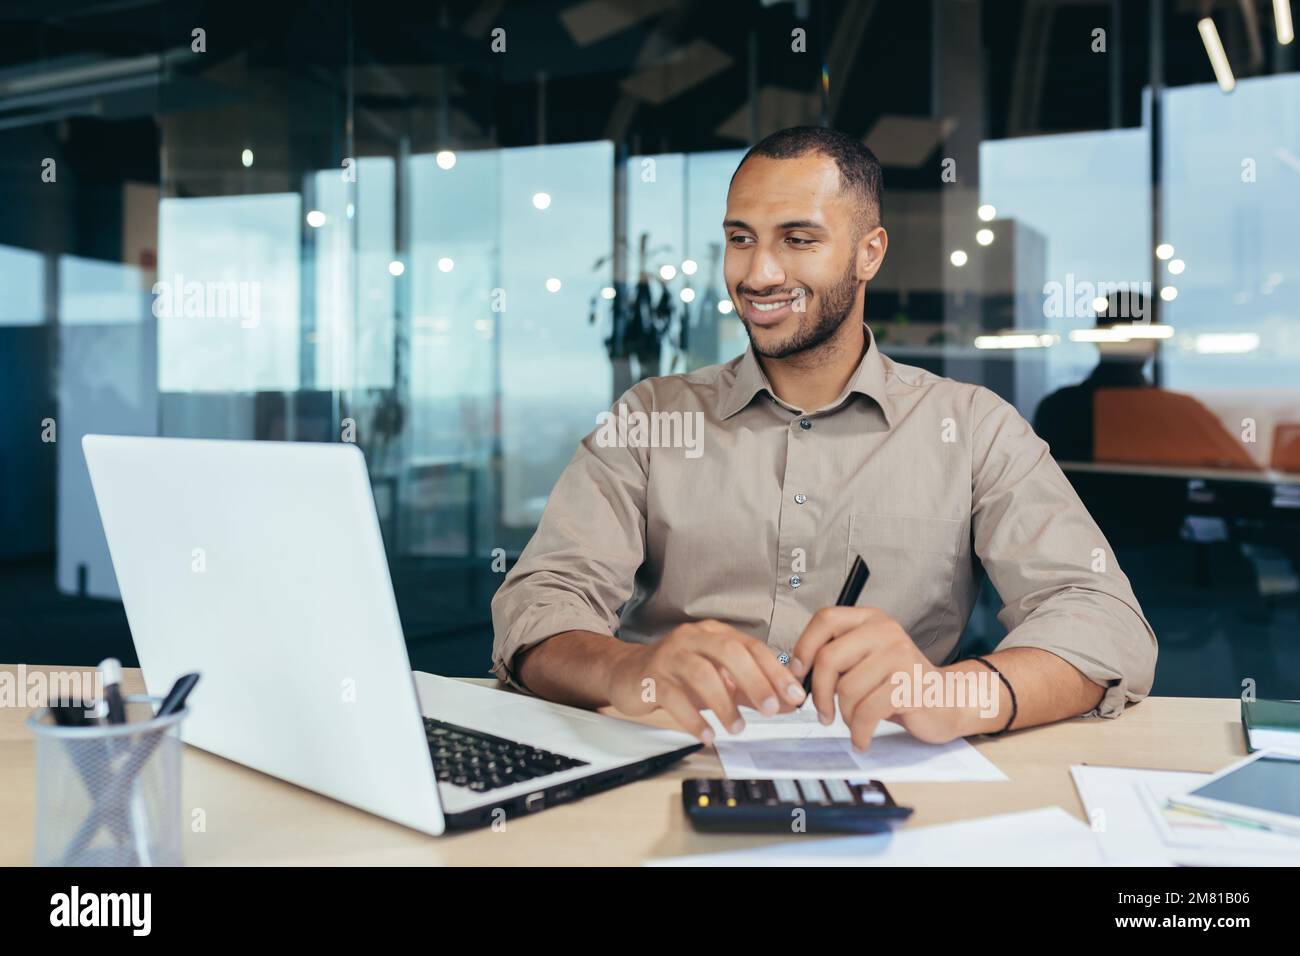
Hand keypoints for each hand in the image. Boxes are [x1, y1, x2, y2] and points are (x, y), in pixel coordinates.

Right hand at [606, 620, 806, 741]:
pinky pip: (674, 698)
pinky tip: (707, 735)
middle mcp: (693, 639)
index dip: (775, 671)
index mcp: (714, 634)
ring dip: (724, 704)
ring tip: (737, 728)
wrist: (628, 673)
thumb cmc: (678, 675)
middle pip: (729, 652)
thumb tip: (787, 704)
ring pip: (701, 674)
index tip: (795, 695)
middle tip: (770, 709)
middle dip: (754, 681)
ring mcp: (670, 656)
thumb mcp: (718, 679)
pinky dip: (693, 719)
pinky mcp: (650, 678)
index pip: (751, 647)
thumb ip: (751, 690)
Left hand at [790, 606, 964, 750]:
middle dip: (818, 693)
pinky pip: (866, 713)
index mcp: (871, 619)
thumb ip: (838, 657)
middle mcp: (885, 631)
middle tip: (822, 712)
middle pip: (828, 658)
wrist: (947, 700)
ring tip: (854, 721)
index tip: (798, 673)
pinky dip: (859, 732)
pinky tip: (863, 738)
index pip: (825, 619)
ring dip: (844, 715)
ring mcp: (900, 656)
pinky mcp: (909, 685)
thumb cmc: (899, 684)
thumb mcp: (867, 660)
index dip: (804, 647)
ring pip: (846, 690)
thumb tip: (796, 673)